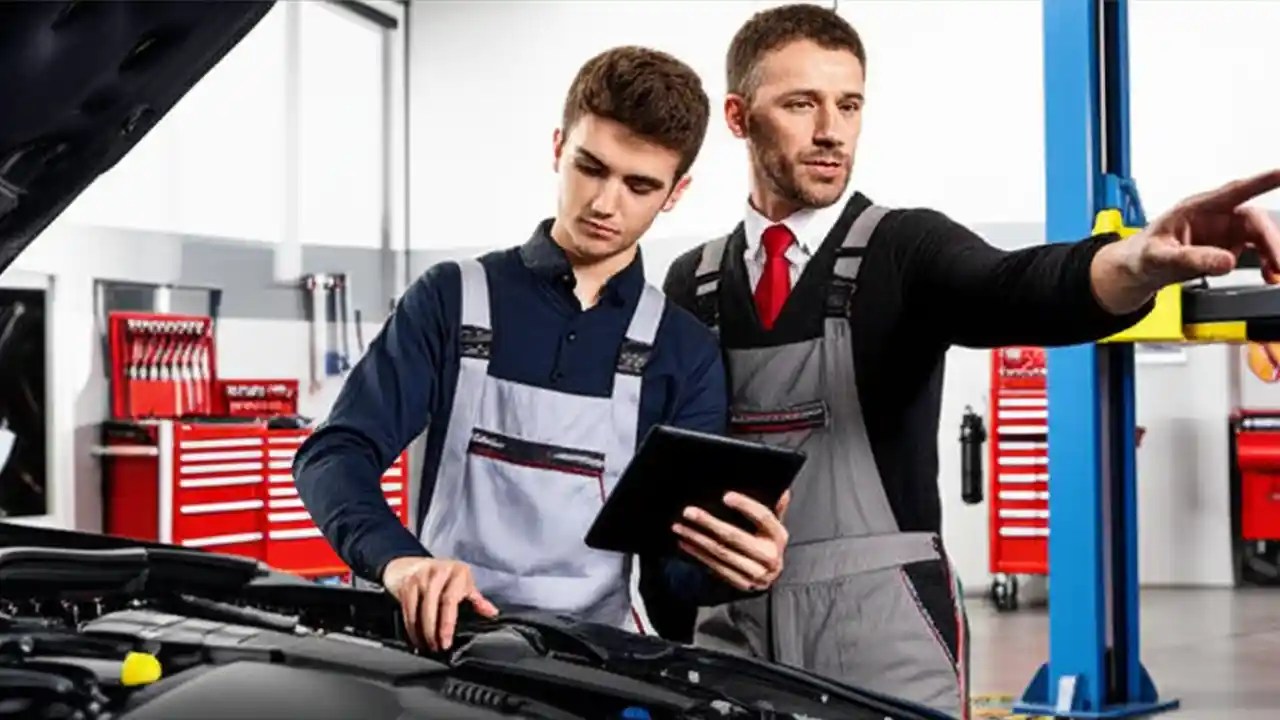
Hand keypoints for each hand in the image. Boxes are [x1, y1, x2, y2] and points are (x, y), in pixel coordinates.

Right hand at [381, 556, 498, 650]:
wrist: (414, 565)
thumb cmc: (445, 578)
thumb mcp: (464, 585)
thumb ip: (477, 600)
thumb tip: (492, 613)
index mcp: (458, 572)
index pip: (450, 600)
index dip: (447, 624)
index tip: (446, 642)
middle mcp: (438, 571)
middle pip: (432, 606)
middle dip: (432, 631)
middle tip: (435, 648)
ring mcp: (420, 576)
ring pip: (418, 610)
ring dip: (420, 632)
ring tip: (425, 647)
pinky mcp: (406, 584)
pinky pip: (407, 610)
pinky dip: (410, 627)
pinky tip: (415, 638)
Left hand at [672, 490, 791, 591]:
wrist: (770, 578)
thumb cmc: (768, 546)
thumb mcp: (773, 527)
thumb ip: (776, 509)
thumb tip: (781, 490)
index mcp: (778, 537)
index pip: (763, 517)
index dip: (745, 506)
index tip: (726, 496)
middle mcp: (770, 556)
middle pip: (735, 537)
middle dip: (709, 523)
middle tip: (689, 512)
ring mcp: (756, 573)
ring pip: (721, 553)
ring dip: (697, 539)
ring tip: (680, 527)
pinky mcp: (741, 583)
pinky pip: (715, 566)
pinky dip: (698, 554)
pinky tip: (685, 543)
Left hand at [1093, 169, 1279, 313]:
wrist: (1139, 270)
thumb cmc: (1143, 254)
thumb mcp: (1159, 256)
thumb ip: (1190, 257)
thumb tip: (1226, 261)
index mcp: (1196, 208)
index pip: (1233, 191)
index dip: (1261, 181)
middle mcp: (1216, 216)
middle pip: (1253, 221)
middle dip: (1270, 240)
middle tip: (1278, 263)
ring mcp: (1225, 232)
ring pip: (1260, 237)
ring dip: (1272, 253)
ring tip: (1274, 275)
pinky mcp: (1230, 247)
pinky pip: (1257, 253)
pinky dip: (1266, 264)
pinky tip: (1268, 275)